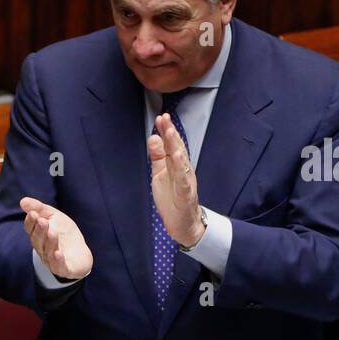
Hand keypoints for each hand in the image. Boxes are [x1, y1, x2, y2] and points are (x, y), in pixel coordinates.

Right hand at [19, 197, 92, 279]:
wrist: (80, 254)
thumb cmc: (64, 234)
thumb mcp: (54, 217)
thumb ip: (40, 208)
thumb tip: (22, 201)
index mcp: (38, 236)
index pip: (31, 230)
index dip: (31, 222)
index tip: (33, 213)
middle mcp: (42, 249)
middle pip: (38, 241)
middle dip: (40, 231)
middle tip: (43, 221)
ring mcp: (52, 260)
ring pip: (48, 252)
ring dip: (49, 243)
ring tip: (52, 233)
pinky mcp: (64, 269)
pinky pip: (58, 266)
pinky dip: (57, 260)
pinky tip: (58, 253)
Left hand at [148, 113, 205, 247]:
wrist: (183, 222)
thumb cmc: (172, 197)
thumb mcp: (160, 173)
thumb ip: (157, 156)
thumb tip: (153, 138)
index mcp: (176, 165)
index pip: (171, 144)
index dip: (167, 130)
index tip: (161, 117)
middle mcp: (183, 170)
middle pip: (177, 148)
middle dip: (171, 133)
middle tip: (165, 118)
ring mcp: (185, 181)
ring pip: (181, 161)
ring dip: (176, 146)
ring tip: (170, 132)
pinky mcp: (185, 194)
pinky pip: (183, 179)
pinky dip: (180, 168)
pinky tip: (177, 157)